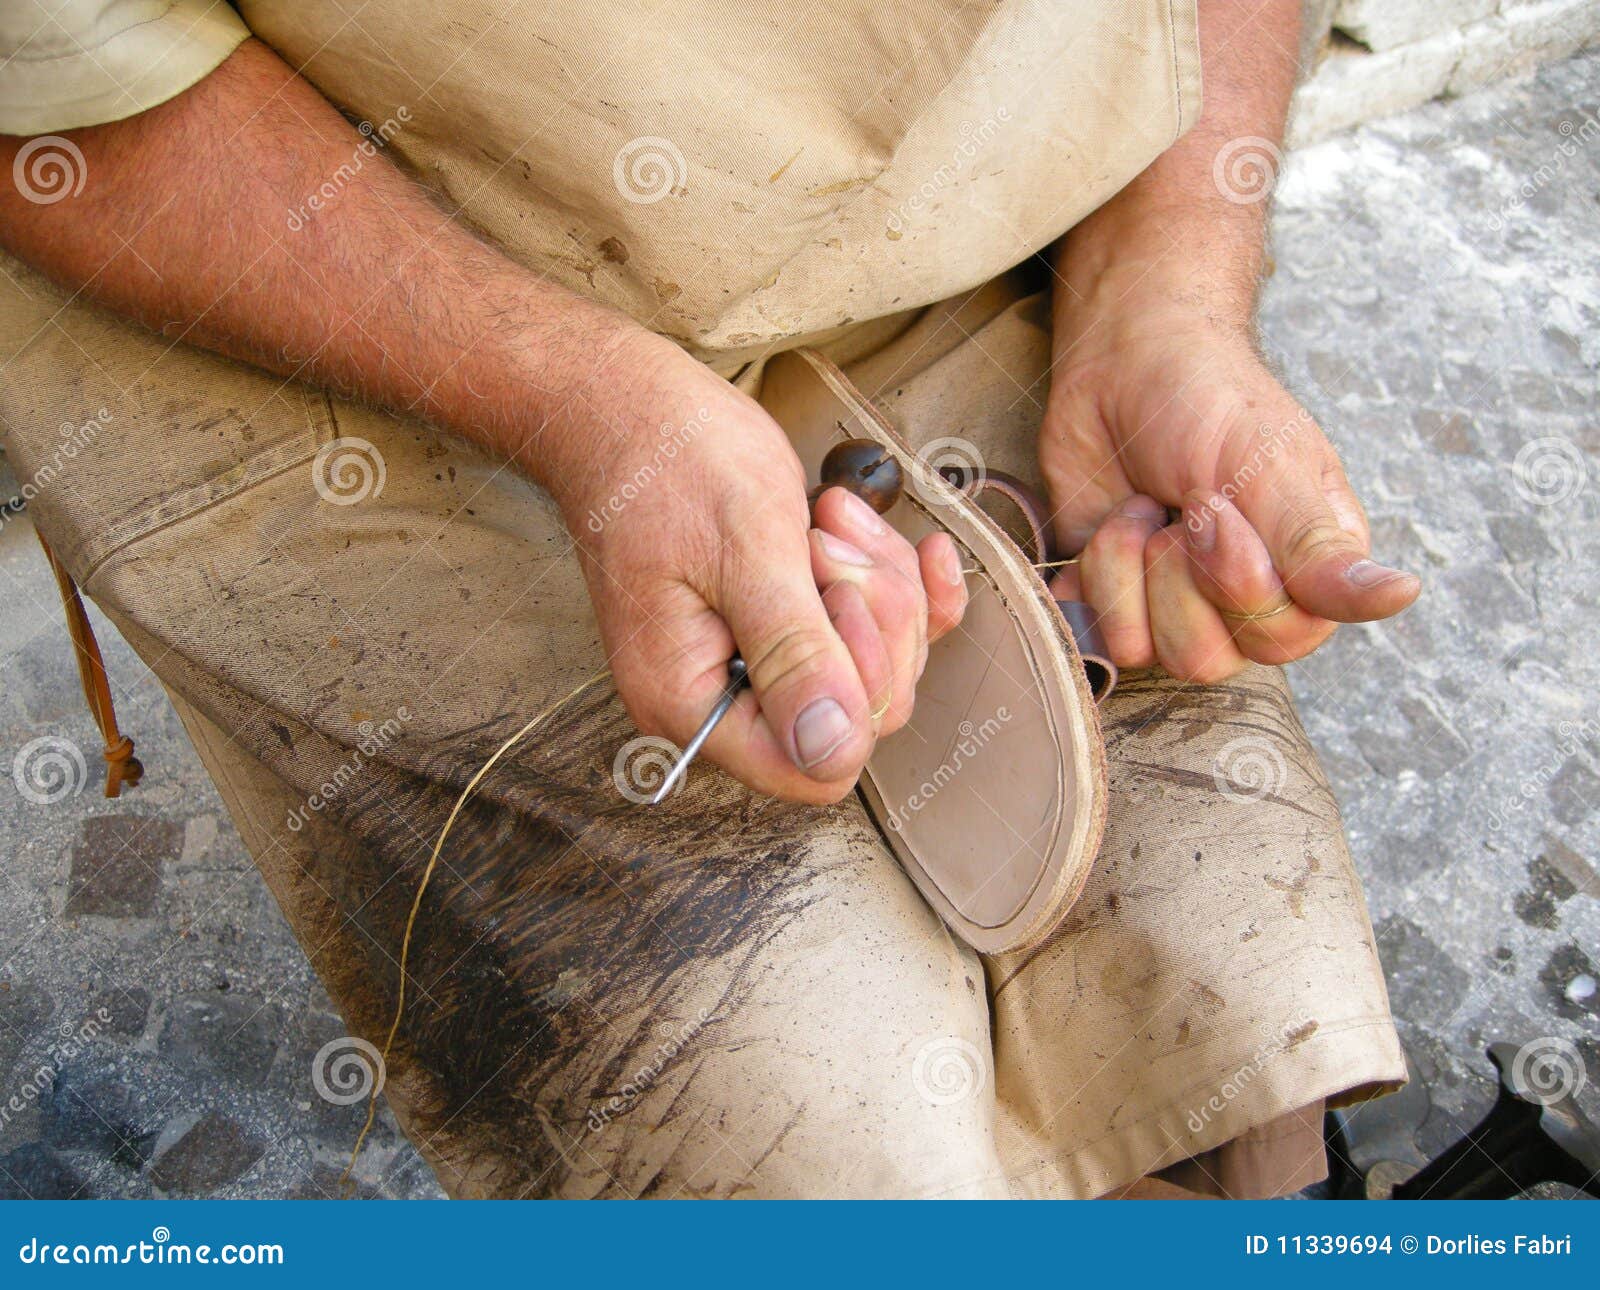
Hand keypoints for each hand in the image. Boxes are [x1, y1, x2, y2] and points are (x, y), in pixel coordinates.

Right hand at [547, 334, 966, 802]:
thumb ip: (791, 654)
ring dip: (879, 584)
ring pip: (878, 667)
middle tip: (822, 542)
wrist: (625, 405)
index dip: (857, 688)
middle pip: (860, 714)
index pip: (817, 765)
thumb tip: (831, 753)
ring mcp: (755, 664)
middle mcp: (724, 698)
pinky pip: (878, 636)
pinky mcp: (784, 625)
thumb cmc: (667, 460)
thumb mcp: (745, 549)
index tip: (834, 595)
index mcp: (693, 700)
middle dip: (871, 618)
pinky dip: (905, 587)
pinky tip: (922, 550)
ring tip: (824, 519)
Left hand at [1039, 288, 1418, 682]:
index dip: (1236, 581)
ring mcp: (1172, 606)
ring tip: (1146, 508)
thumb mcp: (1271, 469)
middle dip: (1179, 576)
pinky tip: (1112, 522)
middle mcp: (1242, 603)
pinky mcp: (1112, 599)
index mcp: (1305, 573)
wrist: (1121, 362)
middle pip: (1208, 660)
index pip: (1280, 639)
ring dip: (1130, 566)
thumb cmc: (1209, 403)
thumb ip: (1323, 549)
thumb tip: (1402, 596)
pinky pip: (1094, 632)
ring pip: (1148, 653)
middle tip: (1181, 507)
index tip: (1214, 504)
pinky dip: (1092, 571)